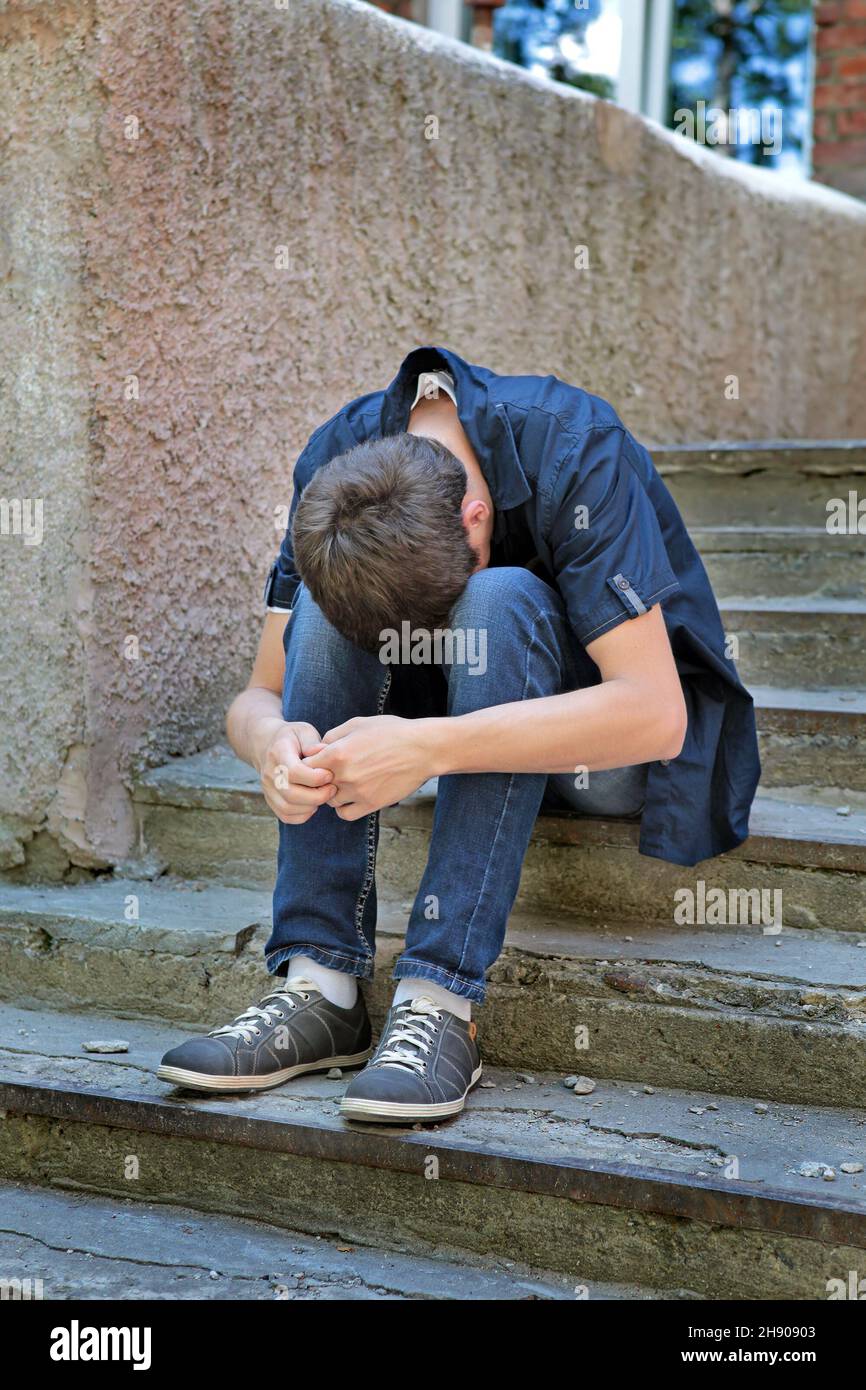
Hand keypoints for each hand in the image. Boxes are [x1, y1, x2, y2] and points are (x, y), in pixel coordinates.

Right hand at [257, 720, 335, 824]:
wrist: (267, 745)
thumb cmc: (292, 738)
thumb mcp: (303, 731)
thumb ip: (313, 741)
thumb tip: (323, 750)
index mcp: (278, 753)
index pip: (294, 771)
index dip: (315, 778)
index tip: (330, 775)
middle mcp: (270, 773)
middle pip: (291, 794)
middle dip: (317, 795)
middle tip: (333, 789)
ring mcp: (267, 788)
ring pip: (288, 808)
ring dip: (311, 806)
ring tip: (324, 795)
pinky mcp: (270, 800)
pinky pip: (285, 816)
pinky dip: (302, 815)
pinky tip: (313, 804)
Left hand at [303, 714, 435, 820]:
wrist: (423, 749)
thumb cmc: (391, 732)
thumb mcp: (357, 724)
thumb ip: (331, 736)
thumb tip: (314, 751)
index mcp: (337, 753)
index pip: (305, 767)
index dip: (308, 764)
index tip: (316, 761)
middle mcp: (344, 775)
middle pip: (315, 785)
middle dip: (318, 779)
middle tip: (329, 773)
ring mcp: (357, 792)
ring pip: (329, 800)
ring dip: (332, 793)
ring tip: (345, 782)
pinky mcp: (371, 804)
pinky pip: (345, 814)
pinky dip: (344, 807)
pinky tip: (352, 796)